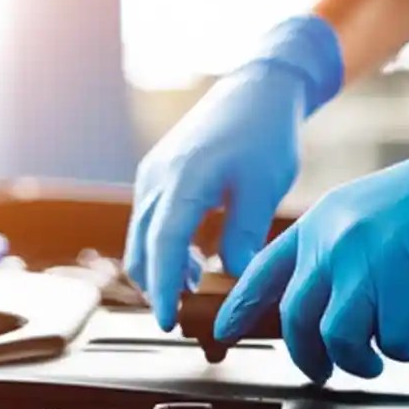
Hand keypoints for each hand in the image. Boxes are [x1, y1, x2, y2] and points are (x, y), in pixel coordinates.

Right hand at [124, 16, 341, 329]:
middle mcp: (157, 177)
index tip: (169, 321)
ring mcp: (153, 173)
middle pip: (143, 247)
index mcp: (184, 180)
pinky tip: (193, 265)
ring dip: (160, 269)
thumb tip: (235, 281)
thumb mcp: (263, 189)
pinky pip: (149, 221)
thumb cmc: (266, 133)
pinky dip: (162, 248)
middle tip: (180, 321)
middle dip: (157, 287)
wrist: (259, 87)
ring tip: (191, 297)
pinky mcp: (158, 173)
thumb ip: (245, 237)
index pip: (165, 246)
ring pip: (142, 237)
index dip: (165, 288)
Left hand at [213, 80, 408, 382]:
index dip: (238, 307)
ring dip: (358, 361)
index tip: (223, 331)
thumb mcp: (373, 211)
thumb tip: (328, 303)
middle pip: (295, 320)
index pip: (263, 270)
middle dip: (309, 357)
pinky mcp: (408, 290)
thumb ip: (343, 250)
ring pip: (339, 341)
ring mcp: (370, 266)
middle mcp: (337, 243)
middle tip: (324, 369)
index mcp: (323, 221)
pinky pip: (393, 343)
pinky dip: (406, 348)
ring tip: (378, 357)